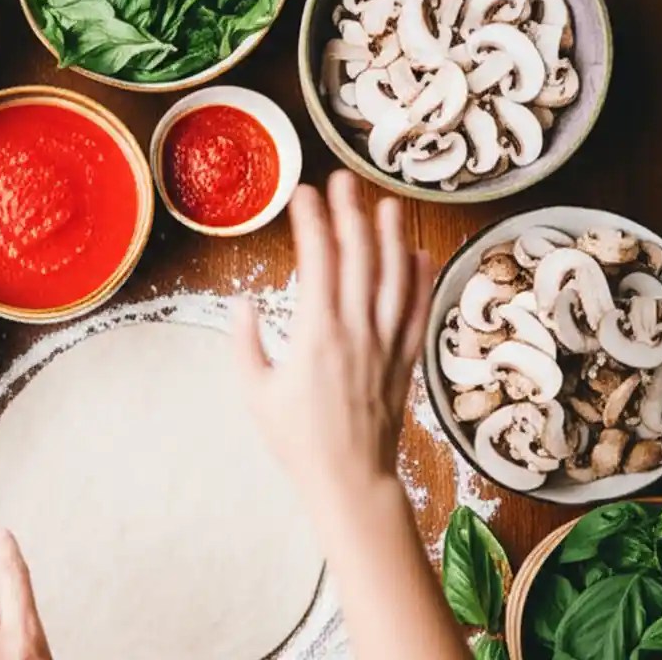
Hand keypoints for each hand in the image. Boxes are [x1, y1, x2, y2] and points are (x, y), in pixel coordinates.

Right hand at [234, 171, 432, 506]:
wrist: (349, 480)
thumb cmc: (298, 441)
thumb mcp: (255, 392)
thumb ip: (246, 343)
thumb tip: (242, 303)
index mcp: (316, 334)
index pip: (318, 261)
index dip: (312, 221)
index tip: (303, 194)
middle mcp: (356, 331)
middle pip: (359, 257)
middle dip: (350, 212)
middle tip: (343, 181)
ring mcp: (385, 345)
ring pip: (394, 277)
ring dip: (392, 236)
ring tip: (387, 203)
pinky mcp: (403, 361)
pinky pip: (415, 312)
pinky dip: (419, 279)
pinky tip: (418, 255)